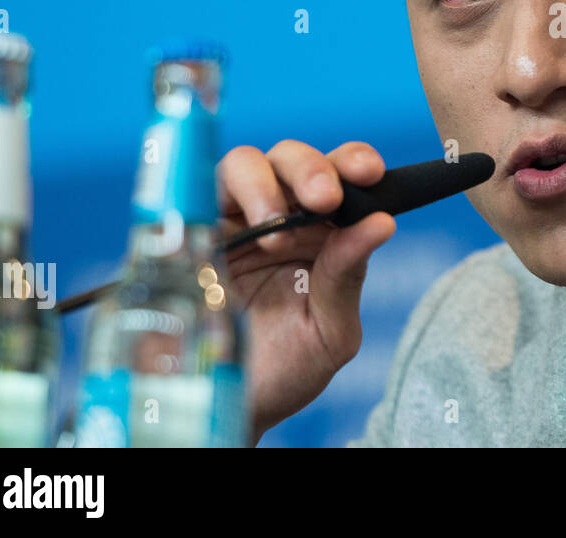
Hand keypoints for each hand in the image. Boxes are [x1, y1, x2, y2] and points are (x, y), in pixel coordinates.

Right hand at [215, 140, 395, 444]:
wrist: (232, 407)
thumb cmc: (289, 366)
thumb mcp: (330, 329)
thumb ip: (348, 274)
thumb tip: (381, 222)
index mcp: (324, 228)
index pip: (342, 174)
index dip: (354, 160)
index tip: (369, 172)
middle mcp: (279, 214)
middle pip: (292, 158)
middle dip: (310, 169)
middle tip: (323, 199)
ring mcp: (230, 221)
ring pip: (242, 164)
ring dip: (262, 183)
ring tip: (272, 229)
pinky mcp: (184, 237)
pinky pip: (190, 199)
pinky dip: (208, 201)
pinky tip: (226, 232)